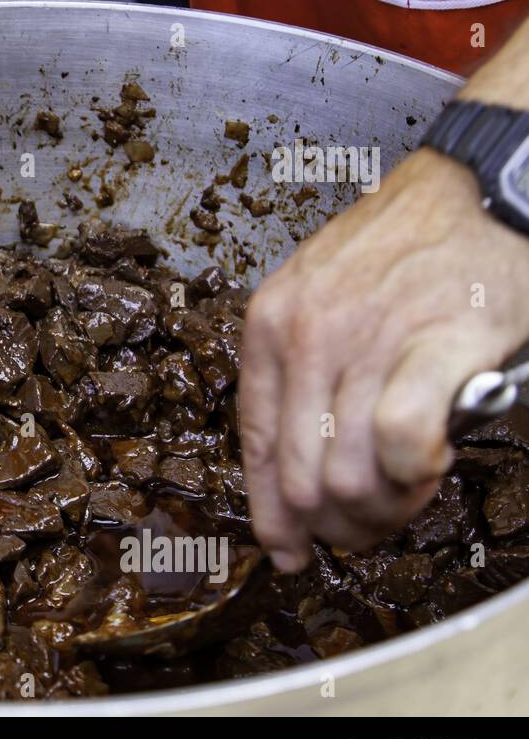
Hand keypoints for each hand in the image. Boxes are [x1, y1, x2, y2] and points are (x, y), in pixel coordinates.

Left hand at [240, 148, 528, 570]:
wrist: (484, 190)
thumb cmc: (408, 253)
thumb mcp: (322, 300)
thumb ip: (304, 377)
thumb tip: (302, 479)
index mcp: (267, 326)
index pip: (255, 445)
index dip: (270, 512)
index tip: (287, 548)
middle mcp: (304, 334)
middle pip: (301, 477)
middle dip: (336, 525)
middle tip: (368, 529)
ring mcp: (365, 339)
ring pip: (348, 475)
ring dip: (383, 509)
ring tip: (408, 495)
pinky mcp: (434, 343)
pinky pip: (400, 440)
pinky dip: (414, 474)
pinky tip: (429, 467)